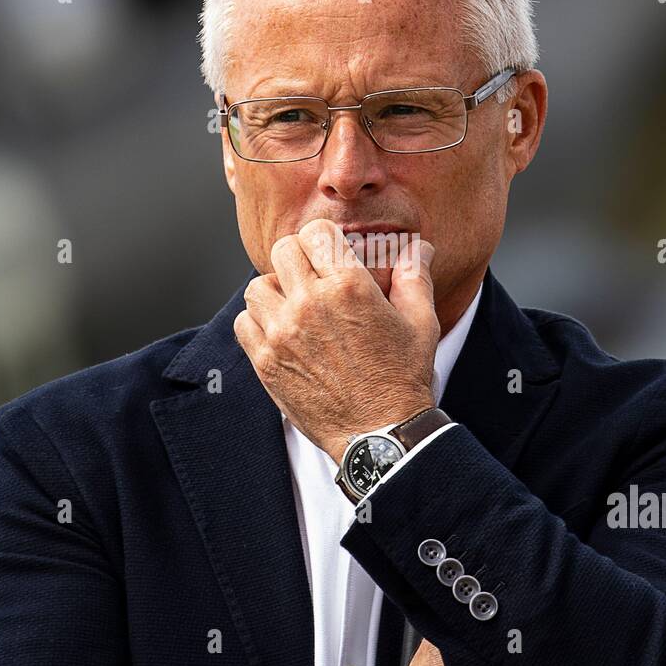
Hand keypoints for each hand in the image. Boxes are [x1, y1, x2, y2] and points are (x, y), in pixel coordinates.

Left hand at [234, 219, 439, 462]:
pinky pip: (244, 322)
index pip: (316, 233)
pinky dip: (257, 323)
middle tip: (312, 278)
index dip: (323, 240)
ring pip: (258, 286)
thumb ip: (415, 277)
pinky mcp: (266, 361)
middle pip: (283, 250)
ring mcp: (283, 333)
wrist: (379, 432)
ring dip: (275, 291)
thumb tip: (417, 247)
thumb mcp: (421, 323)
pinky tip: (280, 332)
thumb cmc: (402, 379)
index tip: (329, 255)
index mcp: (349, 287)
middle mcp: (311, 304)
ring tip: (294, 307)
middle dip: (299, 259)